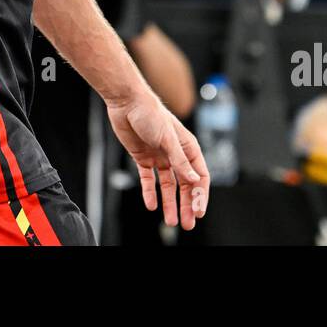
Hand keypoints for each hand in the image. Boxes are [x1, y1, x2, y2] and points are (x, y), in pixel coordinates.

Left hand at [107, 90, 209, 229]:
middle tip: (187, 224)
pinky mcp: (143, 158)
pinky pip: (149, 180)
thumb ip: (180, 161)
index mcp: (188, 147)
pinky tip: (151, 205)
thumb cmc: (150, 113)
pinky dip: (151, 192)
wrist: (126, 102)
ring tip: (170, 221)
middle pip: (185, 185)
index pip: (199, 176)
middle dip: (186, 205)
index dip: (199, 195)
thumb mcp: (168, 138)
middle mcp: (176, 154)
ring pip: (168, 185)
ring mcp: (160, 156)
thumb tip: (194, 180)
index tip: (198, 212)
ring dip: (170, 203)